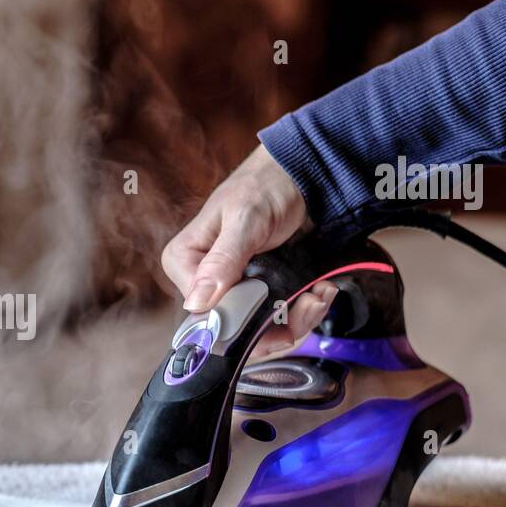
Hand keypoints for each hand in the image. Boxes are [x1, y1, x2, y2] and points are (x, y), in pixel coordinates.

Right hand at [161, 144, 335, 358]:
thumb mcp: (245, 219)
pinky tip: (319, 291)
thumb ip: (223, 260)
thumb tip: (196, 303)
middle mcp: (203, 282)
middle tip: (311, 302)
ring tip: (320, 294)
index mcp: (185, 263)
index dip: (241, 324)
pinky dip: (302, 312)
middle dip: (277, 325)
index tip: (277, 312)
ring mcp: (232, 289)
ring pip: (258, 331)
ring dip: (297, 319)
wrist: (298, 175)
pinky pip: (275, 320)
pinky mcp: (257, 292)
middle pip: (232, 330)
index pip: (203, 316)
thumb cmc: (264, 186)